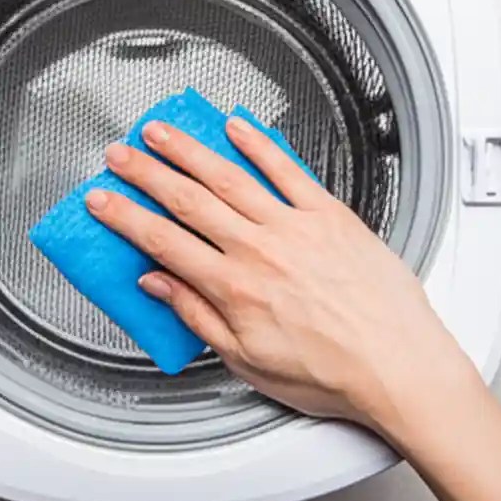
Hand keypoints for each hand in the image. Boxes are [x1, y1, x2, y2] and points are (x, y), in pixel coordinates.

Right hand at [88, 118, 500, 500]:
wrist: (398, 366)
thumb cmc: (333, 372)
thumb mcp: (248, 361)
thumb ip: (198, 316)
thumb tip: (159, 287)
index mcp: (234, 288)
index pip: (163, 241)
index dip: (125, 217)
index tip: (102, 201)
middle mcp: (259, 249)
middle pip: (187, 199)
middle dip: (145, 173)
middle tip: (119, 156)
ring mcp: (294, 225)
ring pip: (228, 175)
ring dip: (189, 150)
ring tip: (161, 132)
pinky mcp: (329, 214)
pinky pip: (287, 169)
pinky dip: (259, 144)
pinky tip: (236, 128)